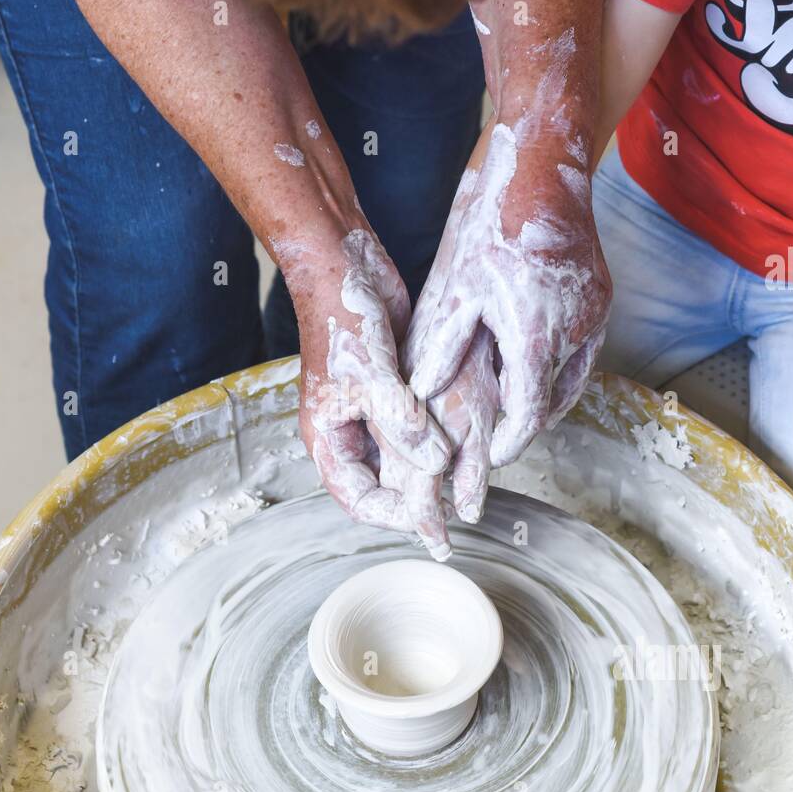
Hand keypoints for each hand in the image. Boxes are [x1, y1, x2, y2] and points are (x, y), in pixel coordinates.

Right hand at [288, 224, 451, 557]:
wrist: (343, 265)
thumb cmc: (342, 319)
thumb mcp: (371, 378)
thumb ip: (401, 424)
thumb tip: (435, 465)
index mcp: (328, 438)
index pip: (360, 500)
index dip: (396, 517)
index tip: (433, 525)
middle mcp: (348, 431)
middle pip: (383, 485)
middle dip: (417, 503)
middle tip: (455, 520)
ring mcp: (370, 410)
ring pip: (403, 457)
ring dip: (430, 472)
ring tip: (464, 491)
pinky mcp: (392, 389)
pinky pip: (416, 427)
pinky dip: (436, 439)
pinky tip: (465, 446)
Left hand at [408, 118, 610, 471]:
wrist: (545, 169)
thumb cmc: (494, 226)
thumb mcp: (457, 288)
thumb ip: (442, 346)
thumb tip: (423, 394)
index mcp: (537, 334)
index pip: (528, 413)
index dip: (510, 444)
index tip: (492, 461)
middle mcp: (576, 331)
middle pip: (553, 401)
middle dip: (526, 425)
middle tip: (497, 443)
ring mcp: (595, 314)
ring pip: (571, 378)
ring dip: (544, 397)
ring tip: (513, 411)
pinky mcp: (602, 298)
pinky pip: (582, 350)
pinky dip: (558, 366)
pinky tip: (533, 366)